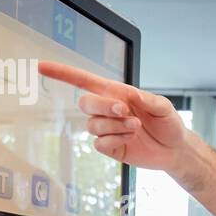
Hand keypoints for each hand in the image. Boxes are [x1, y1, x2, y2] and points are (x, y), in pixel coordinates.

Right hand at [39, 61, 188, 170]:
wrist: (176, 149)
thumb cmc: (169, 123)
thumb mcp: (163, 106)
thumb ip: (147, 99)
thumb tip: (129, 95)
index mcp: (116, 93)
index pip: (83, 81)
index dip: (61, 73)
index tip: (40, 66)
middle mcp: (107, 110)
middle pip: (84, 103)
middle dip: (103, 106)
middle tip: (126, 111)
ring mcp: (107, 129)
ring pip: (93, 125)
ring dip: (115, 126)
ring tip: (136, 127)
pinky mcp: (110, 147)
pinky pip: (99, 143)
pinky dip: (114, 140)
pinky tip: (130, 139)